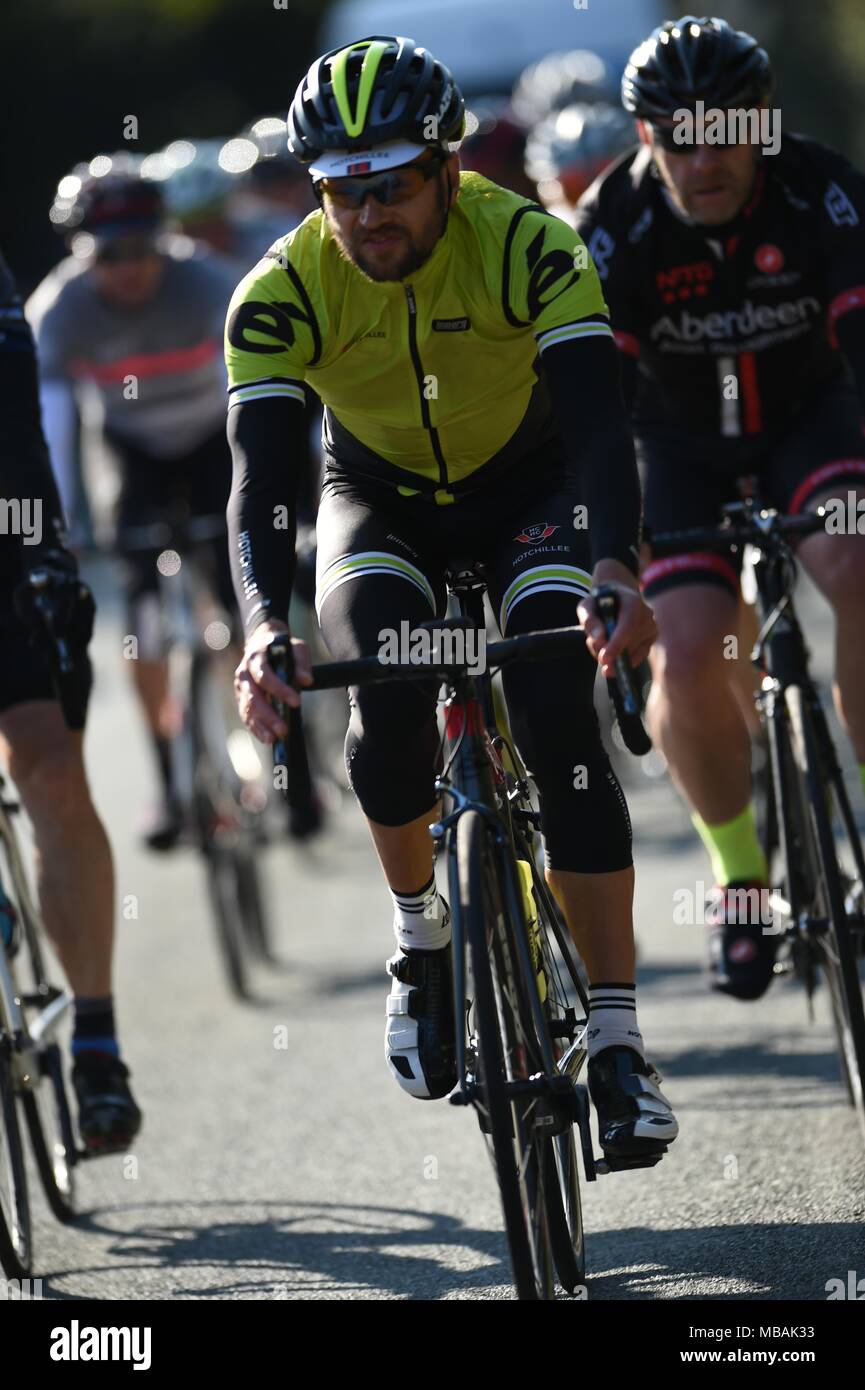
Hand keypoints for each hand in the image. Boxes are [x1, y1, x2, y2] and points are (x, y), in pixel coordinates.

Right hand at [233, 620, 311, 743]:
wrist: (261, 643)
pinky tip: (267, 738)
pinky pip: (246, 715)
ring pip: (248, 709)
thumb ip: (301, 662)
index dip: (280, 690)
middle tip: (284, 730)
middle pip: (254, 697)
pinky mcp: (241, 697)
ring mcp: (240, 686)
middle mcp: (244, 672)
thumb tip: (306, 680)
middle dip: (269, 715)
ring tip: (275, 739)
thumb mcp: (295, 647)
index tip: (296, 702)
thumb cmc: (281, 648)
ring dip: (261, 726)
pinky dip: (256, 728)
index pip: (265, 676)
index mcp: (256, 657)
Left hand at [578, 571, 656, 676]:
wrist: (616, 597)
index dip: (616, 644)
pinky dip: (620, 660)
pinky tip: (610, 650)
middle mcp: (647, 614)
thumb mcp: (587, 606)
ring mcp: (651, 628)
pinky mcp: (651, 639)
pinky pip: (636, 658)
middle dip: (607, 651)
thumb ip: (589, 620)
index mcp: (632, 602)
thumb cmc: (599, 602)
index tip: (603, 659)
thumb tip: (599, 640)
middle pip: (628, 644)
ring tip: (601, 639)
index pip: (627, 626)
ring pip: (630, 654)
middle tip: (591, 643)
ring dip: (611, 655)